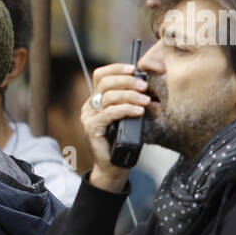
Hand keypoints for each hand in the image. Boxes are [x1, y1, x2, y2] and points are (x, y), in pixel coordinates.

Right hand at [81, 64, 149, 192]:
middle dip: (127, 81)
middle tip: (144, 87)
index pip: (101, 76)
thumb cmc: (122, 140)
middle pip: (105, 83)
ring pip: (109, 97)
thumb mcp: (128, 116)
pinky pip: (110, 113)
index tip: (134, 69)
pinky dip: (126, 109)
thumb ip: (131, 101)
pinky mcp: (92, 128)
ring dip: (130, 96)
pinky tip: (138, 111)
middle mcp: (89, 106)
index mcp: (96, 100)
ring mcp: (88, 117)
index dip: (116, 69)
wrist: (113, 166)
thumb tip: (147, 88)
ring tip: (145, 101)